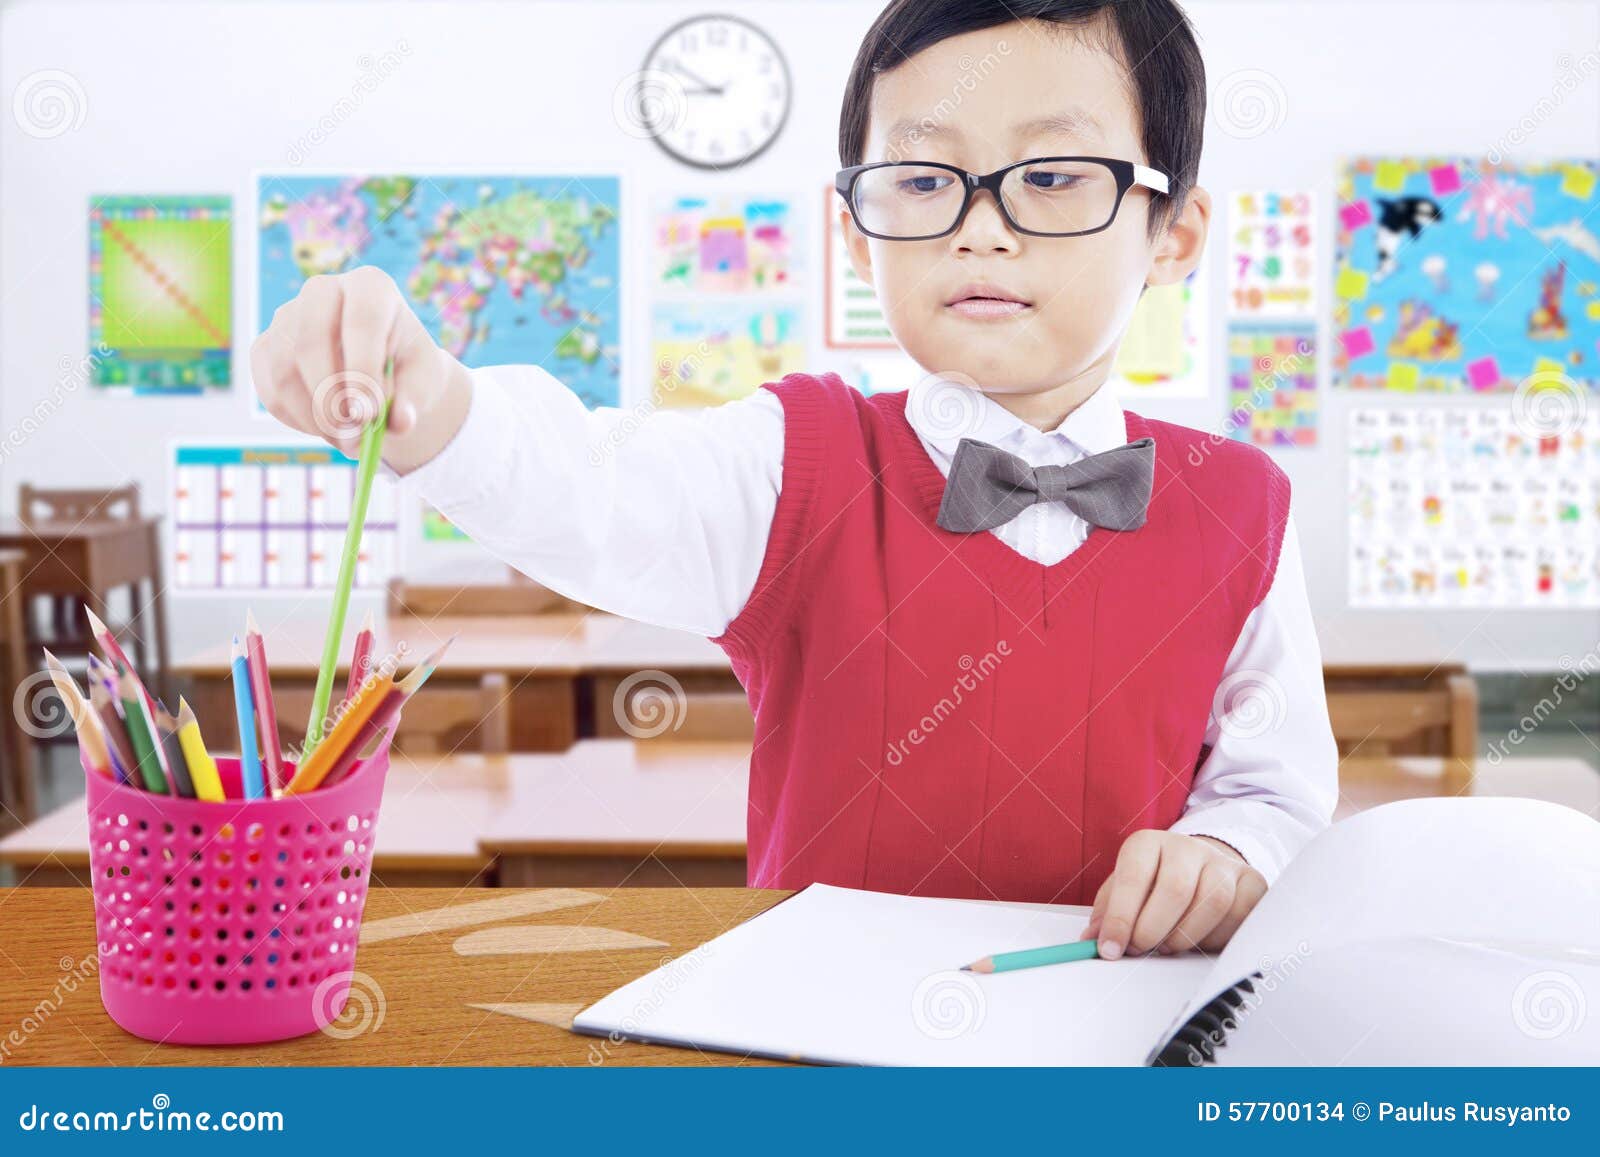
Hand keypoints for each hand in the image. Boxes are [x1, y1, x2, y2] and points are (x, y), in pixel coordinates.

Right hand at [250, 266, 472, 473]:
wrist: (382, 370)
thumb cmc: (406, 369)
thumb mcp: (422, 382)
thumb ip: (413, 401)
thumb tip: (400, 422)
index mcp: (371, 287)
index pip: (362, 320)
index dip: (362, 369)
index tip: (367, 414)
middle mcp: (322, 290)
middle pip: (311, 340)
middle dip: (330, 396)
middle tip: (352, 435)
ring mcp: (287, 316)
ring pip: (285, 369)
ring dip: (314, 415)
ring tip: (346, 438)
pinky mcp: (265, 346)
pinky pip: (270, 389)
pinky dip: (297, 419)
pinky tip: (326, 429)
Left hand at [1083, 831, 1266, 958]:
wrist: (1199, 869)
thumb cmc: (1153, 884)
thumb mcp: (1123, 891)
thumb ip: (1107, 913)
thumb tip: (1091, 939)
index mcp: (1148, 844)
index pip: (1133, 877)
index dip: (1120, 917)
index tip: (1110, 949)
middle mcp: (1187, 847)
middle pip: (1175, 889)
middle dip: (1153, 929)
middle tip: (1140, 949)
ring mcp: (1223, 863)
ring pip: (1213, 902)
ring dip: (1186, 935)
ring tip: (1168, 945)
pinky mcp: (1252, 882)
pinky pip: (1241, 914)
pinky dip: (1218, 937)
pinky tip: (1200, 939)